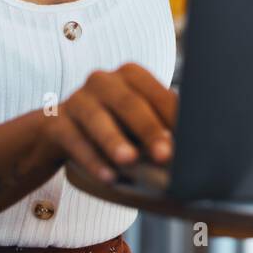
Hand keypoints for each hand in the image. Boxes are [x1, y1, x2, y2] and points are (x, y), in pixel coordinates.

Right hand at [42, 63, 177, 181]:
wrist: (58, 133)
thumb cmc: (114, 126)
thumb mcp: (137, 121)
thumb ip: (162, 127)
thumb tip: (197, 149)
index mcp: (130, 75)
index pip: (155, 92)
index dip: (172, 115)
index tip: (190, 140)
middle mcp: (103, 80)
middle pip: (129, 103)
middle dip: (149, 129)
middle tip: (165, 155)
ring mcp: (76, 99)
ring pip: (98, 119)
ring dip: (115, 141)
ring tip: (130, 161)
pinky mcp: (55, 122)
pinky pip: (74, 141)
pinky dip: (92, 160)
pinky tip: (107, 177)